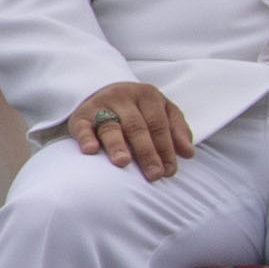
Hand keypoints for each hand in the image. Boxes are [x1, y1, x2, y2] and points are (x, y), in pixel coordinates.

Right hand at [63, 82, 196, 182]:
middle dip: (147, 152)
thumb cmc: (138, 109)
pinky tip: (90, 150)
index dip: (165, 148)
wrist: (101, 92)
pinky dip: (86, 138)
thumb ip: (176, 130)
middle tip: (153, 175)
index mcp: (147, 95)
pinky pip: (82, 127)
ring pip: (110, 126)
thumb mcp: (161, 111)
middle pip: (137, 127)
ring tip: (123, 163)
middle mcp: (123, 97)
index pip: (159, 125)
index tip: (169, 171)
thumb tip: (188, 154)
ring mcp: (100, 105)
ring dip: (117, 145)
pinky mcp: (80, 116)